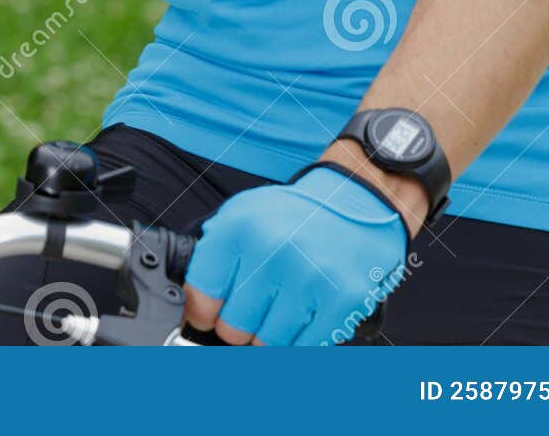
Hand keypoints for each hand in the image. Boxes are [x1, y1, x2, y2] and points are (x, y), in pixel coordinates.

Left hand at [183, 165, 408, 346]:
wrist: (357, 198)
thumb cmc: (295, 216)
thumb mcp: (244, 215)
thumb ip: (212, 259)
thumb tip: (192, 313)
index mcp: (242, 226)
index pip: (201, 297)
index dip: (204, 313)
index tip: (211, 313)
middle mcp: (274, 249)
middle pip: (233, 329)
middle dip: (240, 325)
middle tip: (256, 305)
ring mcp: (310, 277)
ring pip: (267, 345)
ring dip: (270, 335)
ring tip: (283, 306)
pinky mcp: (342, 301)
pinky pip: (304, 349)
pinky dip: (301, 341)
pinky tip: (305, 313)